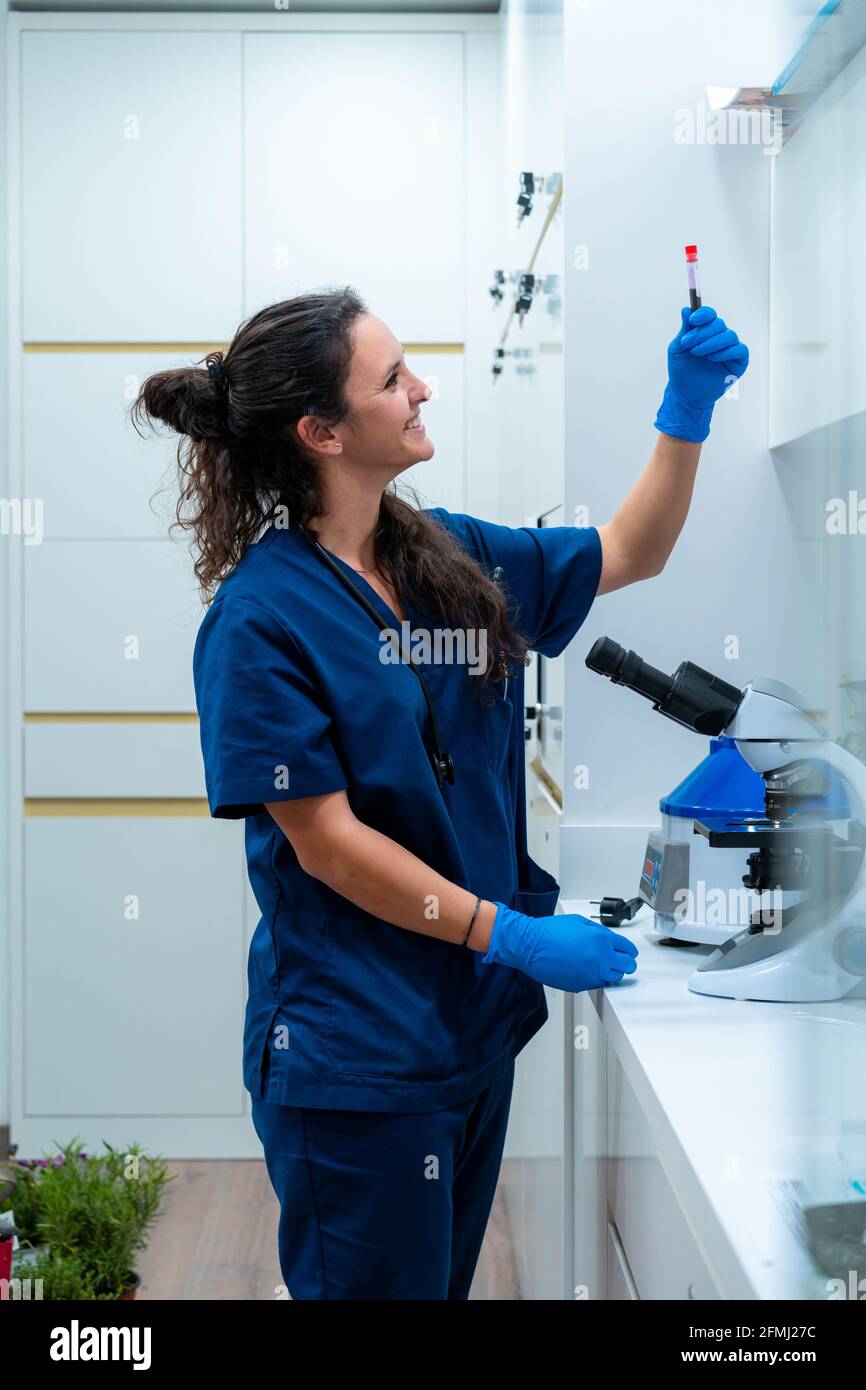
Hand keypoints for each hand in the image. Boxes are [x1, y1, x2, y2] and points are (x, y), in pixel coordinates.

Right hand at [483, 901, 638, 992]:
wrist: (530, 945)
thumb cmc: (550, 932)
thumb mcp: (579, 922)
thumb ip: (599, 932)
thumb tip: (609, 940)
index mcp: (601, 940)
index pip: (628, 949)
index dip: (629, 950)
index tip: (629, 952)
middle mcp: (600, 959)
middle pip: (628, 966)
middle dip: (626, 963)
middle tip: (621, 961)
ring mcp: (591, 974)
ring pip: (615, 978)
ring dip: (612, 971)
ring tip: (603, 966)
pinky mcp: (581, 985)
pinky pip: (597, 984)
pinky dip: (596, 978)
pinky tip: (588, 969)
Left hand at [654, 304, 748, 442]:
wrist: (686, 395)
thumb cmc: (682, 372)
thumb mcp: (679, 349)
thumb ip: (685, 329)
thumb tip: (686, 309)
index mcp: (706, 331)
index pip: (710, 315)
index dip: (703, 314)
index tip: (692, 320)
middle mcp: (720, 337)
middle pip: (719, 324)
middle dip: (702, 333)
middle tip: (688, 344)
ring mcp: (730, 349)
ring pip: (729, 335)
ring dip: (711, 343)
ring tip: (698, 354)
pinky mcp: (739, 362)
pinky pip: (740, 350)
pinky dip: (726, 352)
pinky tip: (712, 358)